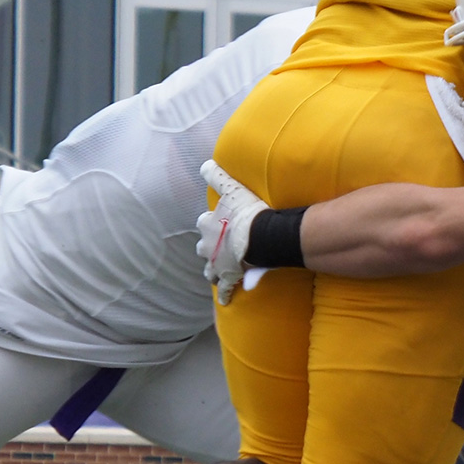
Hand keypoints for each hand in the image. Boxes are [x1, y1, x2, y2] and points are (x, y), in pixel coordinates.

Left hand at [195, 160, 266, 305]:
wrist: (260, 236)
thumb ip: (216, 175)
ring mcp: (216, 263)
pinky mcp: (228, 277)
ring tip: (218, 271)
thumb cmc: (247, 212)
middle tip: (219, 246)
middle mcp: (207, 245)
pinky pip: (224, 289)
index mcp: (207, 224)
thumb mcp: (231, 188)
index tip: (219, 222)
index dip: (211, 222)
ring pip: (208, 269)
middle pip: (202, 247)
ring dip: (212, 269)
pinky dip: (225, 294)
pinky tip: (225, 301)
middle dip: (209, 247)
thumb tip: (204, 162)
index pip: (204, 222)